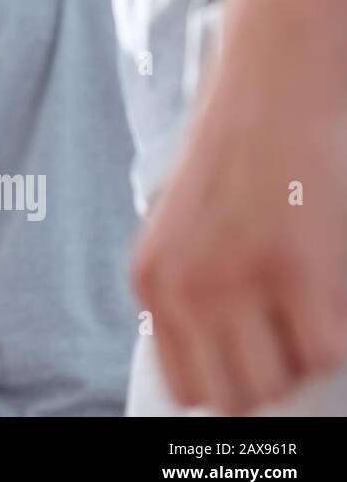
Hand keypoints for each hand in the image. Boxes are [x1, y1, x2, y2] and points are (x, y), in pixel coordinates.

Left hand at [131, 0, 346, 414]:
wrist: (269, 84)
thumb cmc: (236, 158)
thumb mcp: (185, 229)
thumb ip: (191, 300)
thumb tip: (225, 377)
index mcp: (152, 282)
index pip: (187, 387)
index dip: (231, 385)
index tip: (258, 369)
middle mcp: (183, 290)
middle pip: (237, 397)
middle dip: (272, 373)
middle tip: (289, 325)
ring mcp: (236, 283)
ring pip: (286, 380)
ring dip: (306, 350)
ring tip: (306, 294)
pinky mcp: (295, 271)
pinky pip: (328, 351)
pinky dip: (337, 329)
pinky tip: (327, 279)